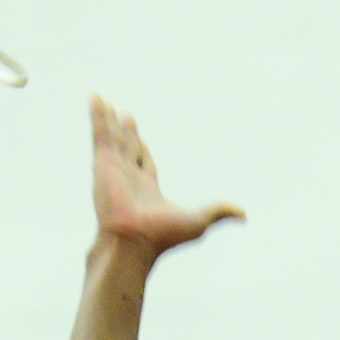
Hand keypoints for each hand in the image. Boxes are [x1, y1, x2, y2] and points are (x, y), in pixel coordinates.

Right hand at [91, 97, 242, 262]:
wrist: (134, 242)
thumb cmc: (162, 236)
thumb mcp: (198, 221)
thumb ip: (218, 212)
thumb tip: (244, 215)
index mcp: (147, 191)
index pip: (145, 164)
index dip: (143, 151)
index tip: (140, 140)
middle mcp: (128, 179)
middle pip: (128, 149)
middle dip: (127, 133)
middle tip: (126, 115)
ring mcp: (113, 170)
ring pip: (111, 138)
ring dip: (107, 120)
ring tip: (103, 101)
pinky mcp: (102, 163)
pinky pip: (100, 133)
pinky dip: (97, 115)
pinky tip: (95, 97)